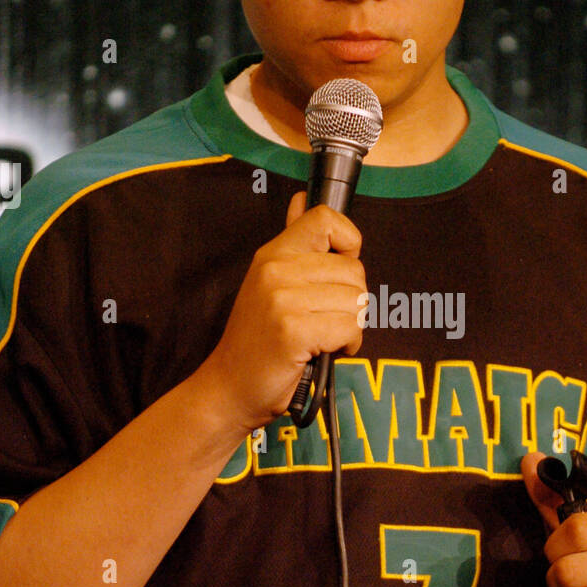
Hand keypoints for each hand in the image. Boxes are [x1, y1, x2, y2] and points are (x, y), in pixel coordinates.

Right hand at [199, 192, 366, 439]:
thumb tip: (301, 199)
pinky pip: (350, 328)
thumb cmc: (258, 340)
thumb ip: (295, 242)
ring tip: (322, 336)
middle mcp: (276, 270)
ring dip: (350, 326)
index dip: (348, 243)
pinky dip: (347, 345)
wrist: (229, 387)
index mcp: (273, 253)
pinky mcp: (293, 331)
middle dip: (352, 300)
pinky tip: (325, 351)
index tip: (338, 270)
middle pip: (354, 269)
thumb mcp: (270, 282)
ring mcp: (282, 300)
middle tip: (325, 319)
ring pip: (357, 301)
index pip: (326, 219)